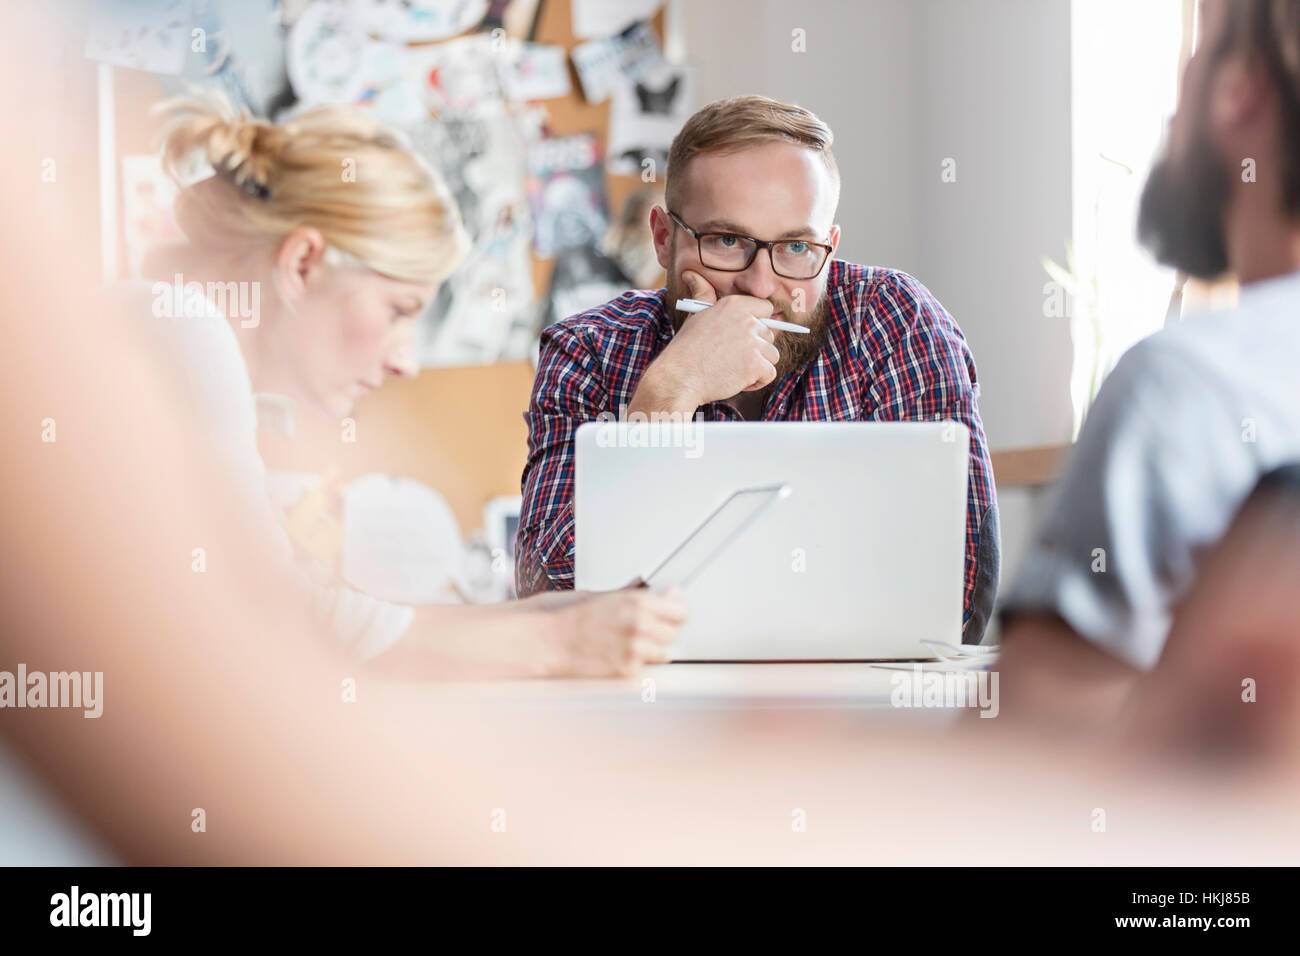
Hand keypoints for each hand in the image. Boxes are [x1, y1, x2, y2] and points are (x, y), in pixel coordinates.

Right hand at [537, 586, 686, 677]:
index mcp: (636, 602)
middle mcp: (639, 625)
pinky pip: (643, 670)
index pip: (680, 611)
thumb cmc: (563, 616)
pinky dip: (634, 666)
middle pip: (674, 634)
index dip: (673, 614)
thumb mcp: (600, 595)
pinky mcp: (624, 671)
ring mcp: (634, 650)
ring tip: (625, 645)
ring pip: (663, 654)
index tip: (669, 615)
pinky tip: (614, 657)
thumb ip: (633, 594)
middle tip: (641, 631)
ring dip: (650, 651)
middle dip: (661, 633)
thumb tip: (654, 591)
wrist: (542, 640)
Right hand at [629, 271, 778, 414]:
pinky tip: (738, 381)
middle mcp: (747, 320)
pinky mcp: (756, 365)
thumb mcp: (696, 316)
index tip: (749, 335)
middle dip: (756, 349)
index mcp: (734, 305)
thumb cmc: (685, 349)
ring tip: (734, 370)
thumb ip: (704, 295)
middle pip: (769, 334)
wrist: (679, 378)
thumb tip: (691, 275)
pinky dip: (757, 382)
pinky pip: (770, 373)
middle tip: (733, 357)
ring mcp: (753, 343)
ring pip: (772, 355)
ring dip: (758, 366)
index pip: (766, 308)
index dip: (760, 323)